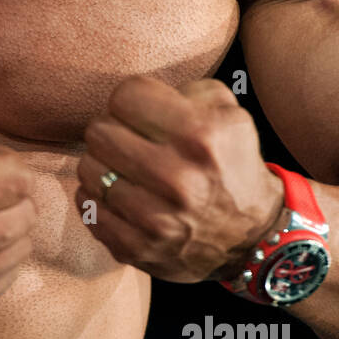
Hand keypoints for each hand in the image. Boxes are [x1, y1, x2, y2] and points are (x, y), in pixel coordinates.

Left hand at [75, 76, 283, 282]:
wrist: (251, 237)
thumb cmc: (231, 165)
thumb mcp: (230, 115)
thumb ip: (187, 90)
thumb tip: (138, 96)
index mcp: (200, 136)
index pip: (124, 96)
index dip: (130, 99)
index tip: (139, 111)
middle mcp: (176, 178)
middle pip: (98, 131)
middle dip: (112, 129)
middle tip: (128, 139)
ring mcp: (153, 219)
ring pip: (87, 168)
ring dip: (102, 163)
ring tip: (124, 168)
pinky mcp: (133, 247)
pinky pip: (86, 205)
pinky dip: (97, 197)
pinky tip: (120, 194)